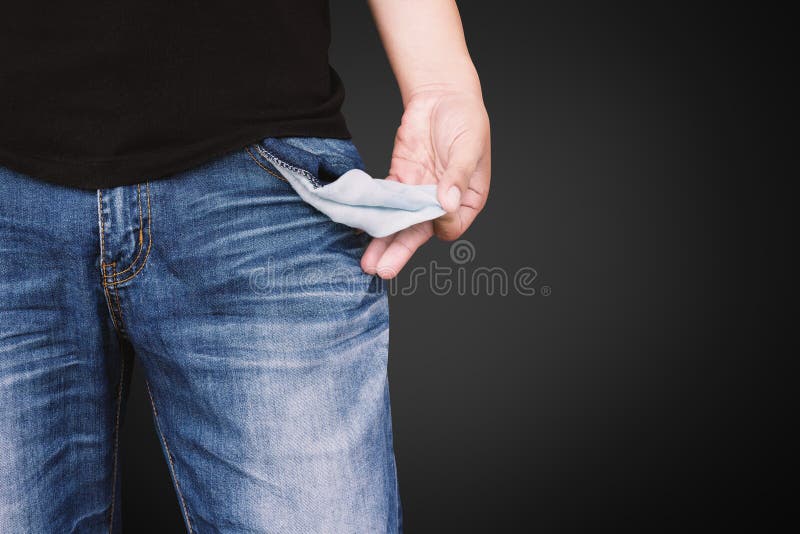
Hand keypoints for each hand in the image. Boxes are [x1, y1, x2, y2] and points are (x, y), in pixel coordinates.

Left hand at [361, 86, 490, 278]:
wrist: (442, 95)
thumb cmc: (466, 120)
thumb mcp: (469, 147)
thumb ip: (457, 175)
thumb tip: (446, 203)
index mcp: (467, 200)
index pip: (452, 226)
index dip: (440, 227)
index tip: (432, 220)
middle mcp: (441, 202)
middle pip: (420, 232)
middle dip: (400, 251)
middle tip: (383, 270)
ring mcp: (418, 192)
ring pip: (399, 222)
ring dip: (383, 242)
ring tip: (368, 263)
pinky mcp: (399, 179)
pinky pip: (384, 201)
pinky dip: (372, 215)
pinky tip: (360, 229)